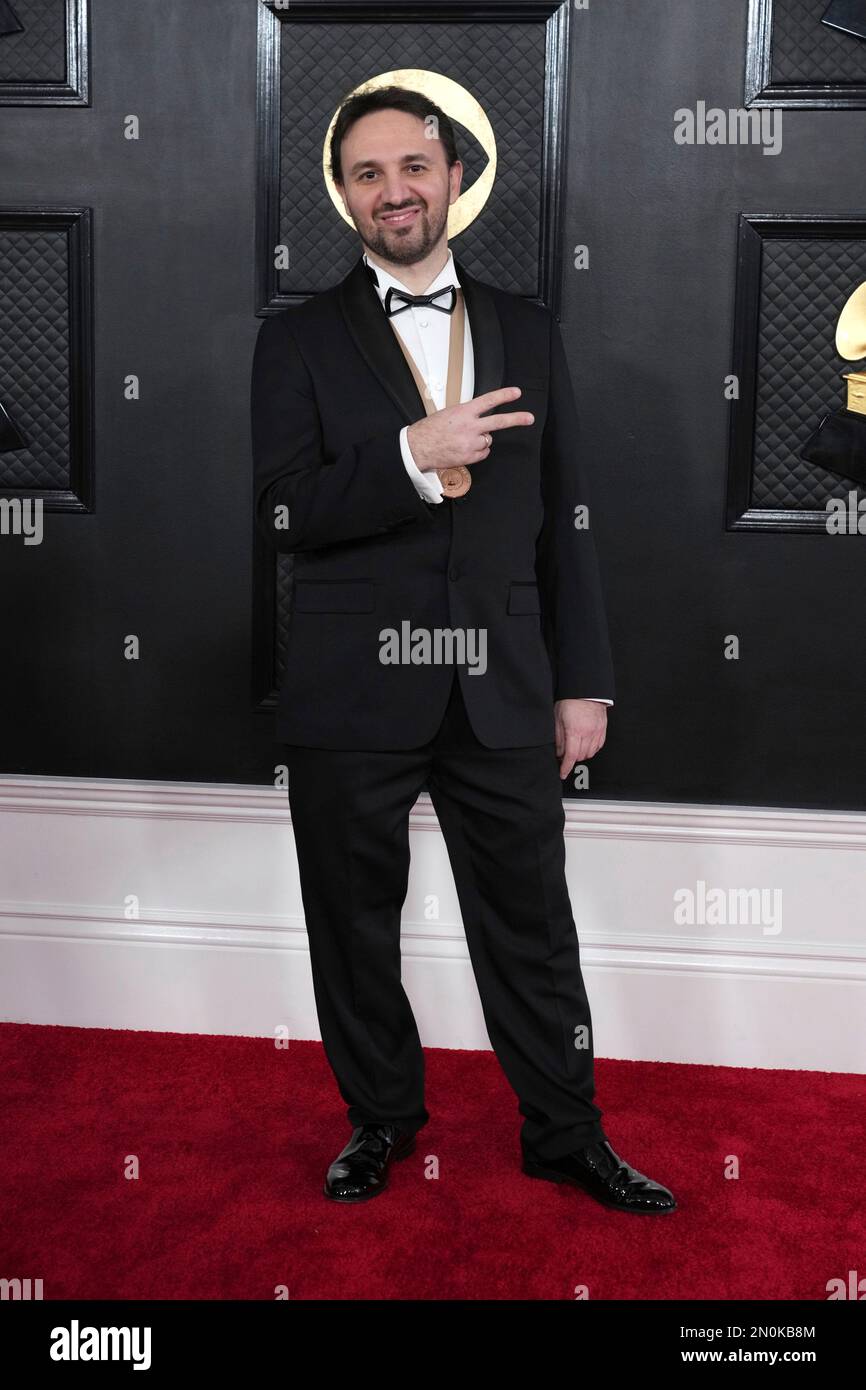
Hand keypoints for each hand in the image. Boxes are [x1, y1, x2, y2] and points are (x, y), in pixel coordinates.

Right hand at [407, 387, 533, 473]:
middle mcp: (470, 426)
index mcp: (463, 412)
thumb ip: (467, 416)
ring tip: (464, 440)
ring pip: (488, 440)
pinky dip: (477, 451)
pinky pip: (483, 453)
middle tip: (529, 418)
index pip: (488, 401)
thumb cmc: (430, 430)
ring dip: (481, 440)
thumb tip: (481, 422)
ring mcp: (471, 442)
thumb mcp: (449, 414)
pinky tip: (464, 449)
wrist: (418, 448)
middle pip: (498, 422)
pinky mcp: (470, 456)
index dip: (504, 396)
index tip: (516, 393)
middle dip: (516, 419)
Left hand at [554, 699, 607, 778]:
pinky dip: (591, 749)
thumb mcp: (557, 718)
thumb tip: (559, 752)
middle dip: (572, 759)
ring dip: (582, 755)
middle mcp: (588, 733)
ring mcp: (597, 731)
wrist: (586, 690)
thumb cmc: (570, 701)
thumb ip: (558, 737)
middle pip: (581, 756)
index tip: (562, 773)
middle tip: (565, 755)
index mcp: (575, 730)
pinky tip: (585, 745)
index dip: (566, 767)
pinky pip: (598, 746)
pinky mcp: (603, 729)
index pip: (571, 755)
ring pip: (590, 753)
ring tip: (575, 749)